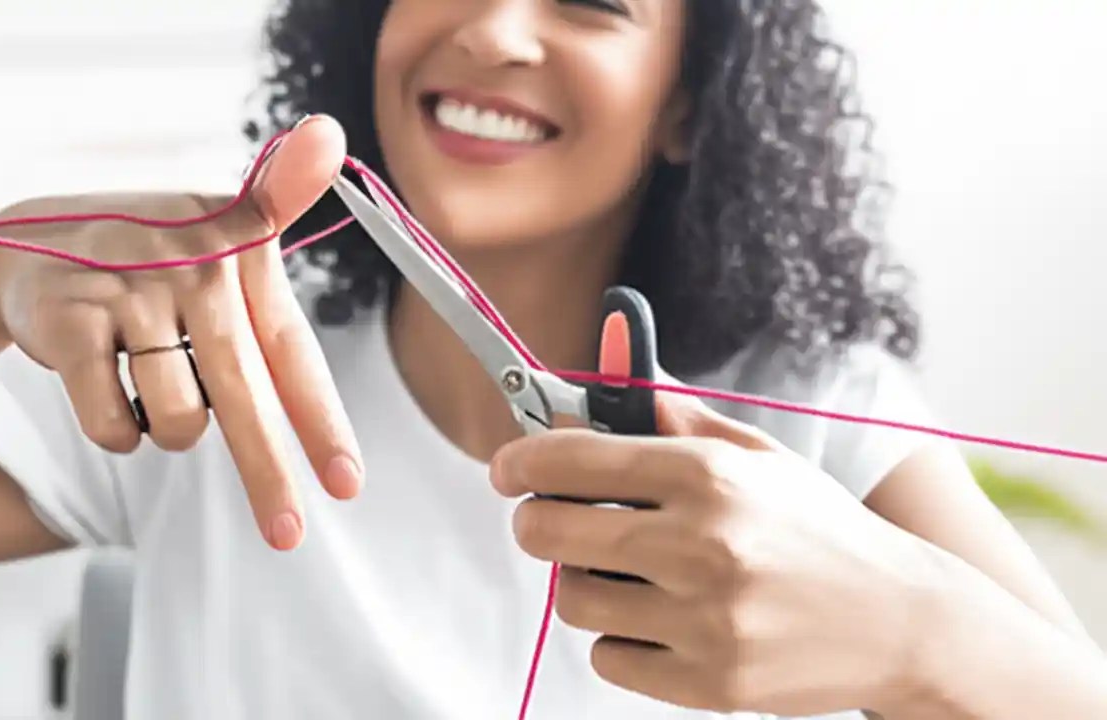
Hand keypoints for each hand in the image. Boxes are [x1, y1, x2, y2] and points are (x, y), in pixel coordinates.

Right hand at [0, 115, 360, 550]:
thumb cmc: (151, 270)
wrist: (32, 240)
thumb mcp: (220, 264)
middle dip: (267, 472)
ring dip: (173, 432)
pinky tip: (107, 390)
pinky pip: (112, 422)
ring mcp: (131, 287)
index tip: (346, 482)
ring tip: (154, 388)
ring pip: (178, 416)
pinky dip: (116, 431)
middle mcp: (195, 264)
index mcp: (246, 252)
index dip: (323, 421)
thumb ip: (274, 325)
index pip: (293, 352)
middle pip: (241, 390)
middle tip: (287, 534)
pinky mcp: (72, 317)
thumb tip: (332, 311)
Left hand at [489, 341, 934, 714]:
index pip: (573, 459)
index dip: (521, 461)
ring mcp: (705, 621)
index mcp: (710, 477)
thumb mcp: (758, 456)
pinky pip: (608, 659)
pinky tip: (664, 620)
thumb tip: (598, 376)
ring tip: (628, 573)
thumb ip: (674, 418)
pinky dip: (622, 640)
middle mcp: (703, 545)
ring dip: (585, 584)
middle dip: (537, 522)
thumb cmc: (819, 529)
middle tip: (551, 521)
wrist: (901, 622)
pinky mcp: (709, 683)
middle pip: (549, 533)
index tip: (506, 469)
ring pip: (573, 601)